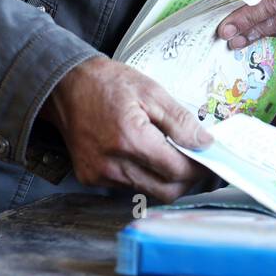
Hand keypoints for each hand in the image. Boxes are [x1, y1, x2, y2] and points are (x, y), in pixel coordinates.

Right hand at [43, 55, 212, 202]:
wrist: (65, 86)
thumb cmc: (107, 84)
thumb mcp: (151, 91)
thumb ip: (180, 121)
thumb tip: (205, 143)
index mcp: (130, 139)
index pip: (177, 170)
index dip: (199, 168)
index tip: (210, 161)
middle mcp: (112, 163)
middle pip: (165, 191)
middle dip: (187, 180)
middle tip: (196, 163)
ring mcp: (99, 174)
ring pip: (147, 191)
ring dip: (165, 179)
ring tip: (171, 155)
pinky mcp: (90, 178)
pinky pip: (127, 187)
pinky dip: (143, 177)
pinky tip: (144, 156)